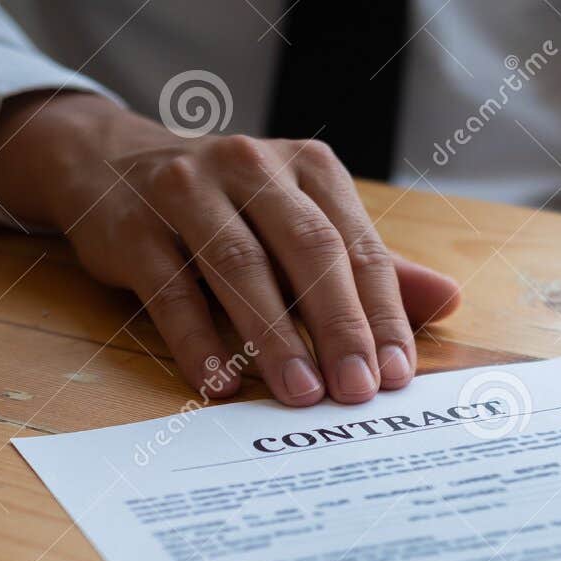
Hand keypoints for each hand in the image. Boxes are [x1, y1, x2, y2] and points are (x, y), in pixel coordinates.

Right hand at [0, 91, 460, 405]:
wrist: (112, 167)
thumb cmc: (228, 209)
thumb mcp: (301, 224)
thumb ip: (368, 267)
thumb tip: (448, 299)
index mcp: (308, 168)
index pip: (357, 247)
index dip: (381, 313)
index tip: (396, 375)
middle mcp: (252, 166)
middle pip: (308, 251)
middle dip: (338, 326)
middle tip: (357, 390)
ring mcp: (188, 190)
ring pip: (240, 267)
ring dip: (274, 338)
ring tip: (301, 394)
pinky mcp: (133, 225)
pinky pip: (171, 289)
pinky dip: (197, 340)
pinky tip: (220, 384)